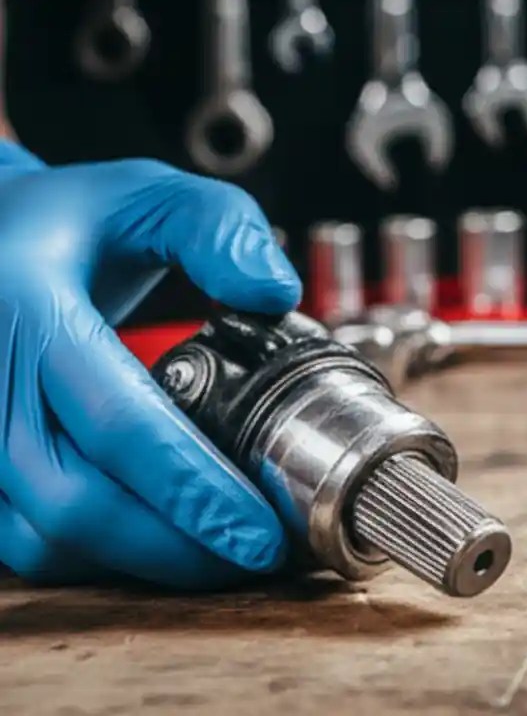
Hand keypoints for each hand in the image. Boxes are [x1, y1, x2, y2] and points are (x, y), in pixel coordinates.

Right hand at [0, 142, 300, 587]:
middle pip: (73, 503)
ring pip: (42, 537)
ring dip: (139, 562)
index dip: (194, 490)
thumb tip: (273, 290)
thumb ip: (219, 229)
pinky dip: (96, 556)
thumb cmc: (69, 221)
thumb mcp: (145, 193)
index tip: (261, 532)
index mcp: (26, 304)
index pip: (117, 421)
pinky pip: (22, 540)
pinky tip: (161, 544)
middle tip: (256, 555)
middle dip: (175, 547)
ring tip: (222, 556)